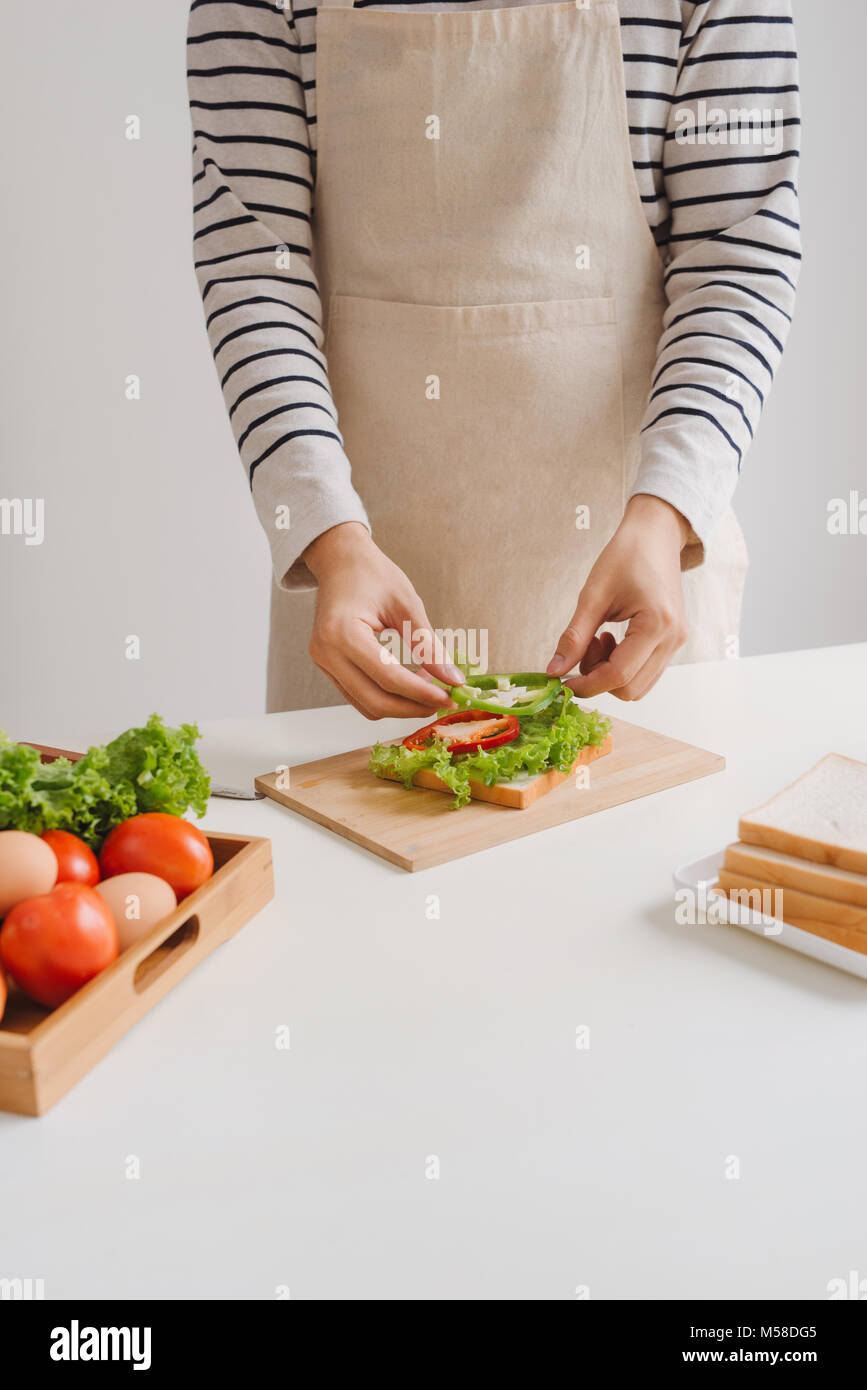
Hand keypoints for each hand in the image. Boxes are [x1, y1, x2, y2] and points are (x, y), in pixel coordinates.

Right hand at [303, 522, 463, 718]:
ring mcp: (323, 663)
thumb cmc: (372, 574)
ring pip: (367, 705)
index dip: (422, 693)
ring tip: (429, 688)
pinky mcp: (327, 667)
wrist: (340, 560)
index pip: (389, 677)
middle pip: (375, 701)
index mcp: (343, 632)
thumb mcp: (407, 605)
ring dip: (401, 706)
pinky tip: (410, 684)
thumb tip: (453, 679)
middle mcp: (326, 652)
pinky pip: (359, 696)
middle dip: (413, 707)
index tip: (451, 696)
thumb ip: (428, 645)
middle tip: (444, 700)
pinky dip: (387, 697)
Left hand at [546, 495, 689, 700]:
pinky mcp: (673, 641)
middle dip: (599, 678)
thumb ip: (574, 637)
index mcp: (656, 625)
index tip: (562, 681)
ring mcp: (676, 642)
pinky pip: (645, 672)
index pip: (619, 676)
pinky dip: (623, 667)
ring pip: (639, 686)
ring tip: (598, 638)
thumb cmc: (625, 556)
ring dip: (610, 674)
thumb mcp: (593, 595)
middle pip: (630, 689)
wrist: (655, 536)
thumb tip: (553, 671)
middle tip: (585, 646)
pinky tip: (612, 639)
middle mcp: (673, 639)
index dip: (586, 685)